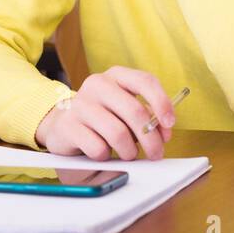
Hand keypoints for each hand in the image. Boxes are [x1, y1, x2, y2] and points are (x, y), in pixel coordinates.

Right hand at [34, 66, 175, 160]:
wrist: (63, 124)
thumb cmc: (103, 117)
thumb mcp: (125, 110)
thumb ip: (148, 117)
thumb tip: (164, 133)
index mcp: (116, 76)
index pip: (145, 81)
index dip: (162, 103)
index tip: (170, 123)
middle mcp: (97, 84)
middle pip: (134, 111)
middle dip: (151, 138)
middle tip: (156, 154)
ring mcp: (80, 104)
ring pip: (118, 133)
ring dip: (129, 151)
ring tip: (128, 154)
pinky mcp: (68, 126)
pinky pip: (98, 148)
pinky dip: (106, 156)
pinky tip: (103, 152)